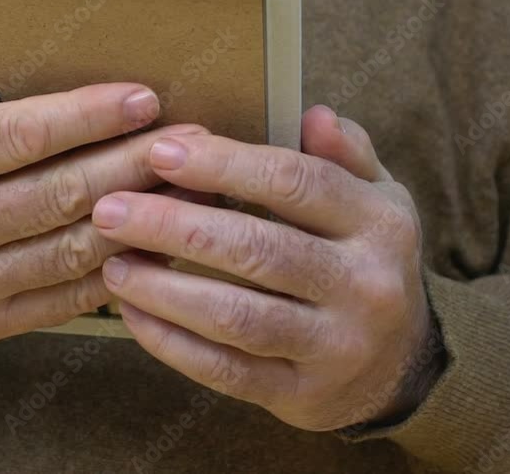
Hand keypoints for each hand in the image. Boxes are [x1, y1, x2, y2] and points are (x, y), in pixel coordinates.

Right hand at [0, 0, 206, 342]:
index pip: (17, 135)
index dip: (87, 117)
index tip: (143, 99)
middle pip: (58, 192)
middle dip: (132, 163)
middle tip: (187, 140)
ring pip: (72, 249)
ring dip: (140, 218)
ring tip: (191, 189)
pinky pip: (68, 296)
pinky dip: (118, 270)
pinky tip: (157, 242)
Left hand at [92, 105, 443, 430]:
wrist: (399, 369)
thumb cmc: (366, 263)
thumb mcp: (376, 201)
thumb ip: (346, 156)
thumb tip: (314, 114)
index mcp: (379, 223)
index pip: (295, 183)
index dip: (224, 165)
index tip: (161, 152)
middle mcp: (365, 285)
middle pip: (258, 249)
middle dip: (174, 227)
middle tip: (111, 209)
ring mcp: (335, 346)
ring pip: (237, 316)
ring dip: (164, 289)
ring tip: (112, 264)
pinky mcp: (302, 394)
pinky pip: (226, 369)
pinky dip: (172, 343)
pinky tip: (133, 314)